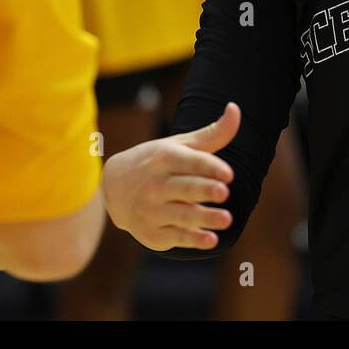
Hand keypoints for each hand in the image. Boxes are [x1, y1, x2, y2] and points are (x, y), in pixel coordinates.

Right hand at [102, 102, 238, 251]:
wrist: (112, 187)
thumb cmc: (157, 162)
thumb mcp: (179, 145)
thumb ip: (212, 133)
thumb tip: (236, 108)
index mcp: (164, 159)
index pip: (189, 162)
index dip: (209, 167)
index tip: (229, 174)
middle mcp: (155, 185)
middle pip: (184, 188)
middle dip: (204, 190)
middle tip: (224, 193)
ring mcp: (151, 210)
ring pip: (181, 215)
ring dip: (204, 218)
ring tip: (227, 219)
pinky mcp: (151, 233)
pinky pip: (175, 237)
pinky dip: (193, 239)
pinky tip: (211, 239)